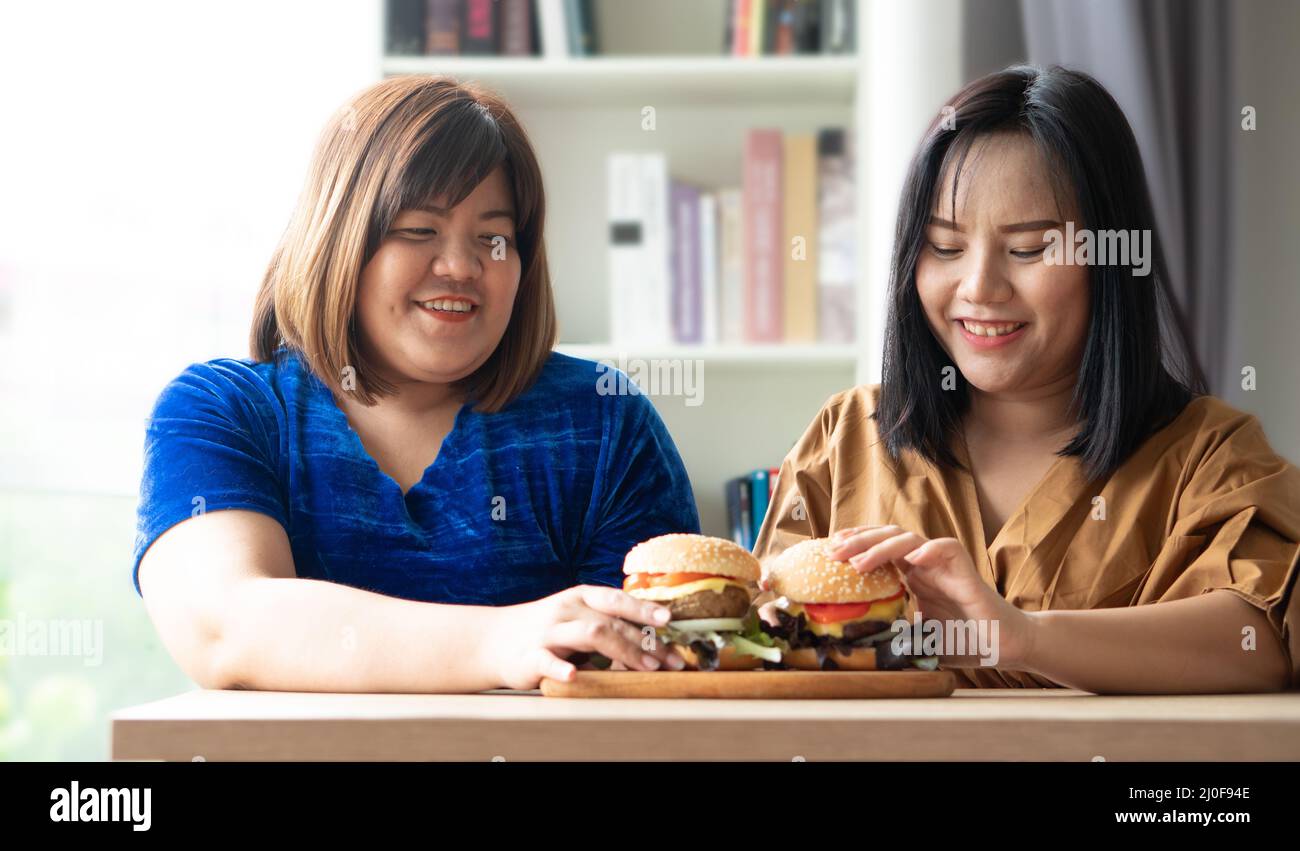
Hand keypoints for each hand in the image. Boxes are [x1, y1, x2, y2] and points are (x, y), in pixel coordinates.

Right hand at [484, 585, 686, 688]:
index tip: (668, 620)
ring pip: (590, 634)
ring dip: (622, 650)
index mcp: (580, 597)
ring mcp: (548, 631)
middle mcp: (566, 609)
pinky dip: (560, 667)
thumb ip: (608, 625)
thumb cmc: (547, 630)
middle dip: (645, 641)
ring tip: (645, 667)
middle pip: (611, 621)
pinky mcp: (529, 655)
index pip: (616, 599)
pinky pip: (546, 660)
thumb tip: (652, 643)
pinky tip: (573, 675)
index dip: (643, 608)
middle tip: (671, 660)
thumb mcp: (577, 618)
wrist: (494, 640)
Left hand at [828, 525, 1035, 668]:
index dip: (855, 546)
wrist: (1005, 646)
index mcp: (912, 576)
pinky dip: (931, 549)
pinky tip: (914, 558)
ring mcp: (945, 566)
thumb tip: (859, 647)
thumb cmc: (964, 641)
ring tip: (858, 562)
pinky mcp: (966, 573)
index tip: (828, 551)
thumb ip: (894, 637)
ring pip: (910, 539)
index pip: (879, 550)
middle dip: (858, 541)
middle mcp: (925, 565)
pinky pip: (948, 549)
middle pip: (888, 538)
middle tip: (832, 552)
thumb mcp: (917, 641)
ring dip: (882, 547)